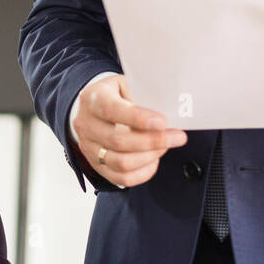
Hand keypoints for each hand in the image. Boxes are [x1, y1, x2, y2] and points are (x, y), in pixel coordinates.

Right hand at [71, 74, 187, 187]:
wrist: (94, 108)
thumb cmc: (116, 95)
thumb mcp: (126, 85)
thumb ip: (142, 95)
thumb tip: (169, 110)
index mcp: (93, 99)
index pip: (112, 110)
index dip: (137, 118)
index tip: (162, 123)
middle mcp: (86, 124)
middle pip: (118, 141)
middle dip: (153, 141)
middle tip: (177, 137)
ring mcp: (88, 147)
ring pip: (120, 163)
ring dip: (149, 157)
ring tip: (165, 147)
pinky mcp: (95, 165)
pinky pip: (120, 178)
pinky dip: (142, 173)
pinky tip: (153, 161)